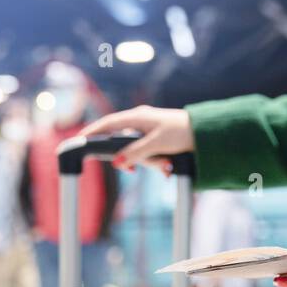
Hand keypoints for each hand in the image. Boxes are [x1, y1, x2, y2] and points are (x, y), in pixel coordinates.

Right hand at [78, 106, 193, 172]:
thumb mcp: (157, 144)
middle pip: (122, 142)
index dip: (92, 132)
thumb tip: (117, 162)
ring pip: (137, 151)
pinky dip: (156, 163)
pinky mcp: (158, 139)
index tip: (79, 141)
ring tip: (165, 165)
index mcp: (137, 116)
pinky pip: (149, 154)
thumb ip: (135, 153)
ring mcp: (149, 130)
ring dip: (149, 162)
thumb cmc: (183, 132)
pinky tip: (167, 168)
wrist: (207, 133)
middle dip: (130, 158)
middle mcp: (141, 121)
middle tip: (132, 170)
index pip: (107, 124)